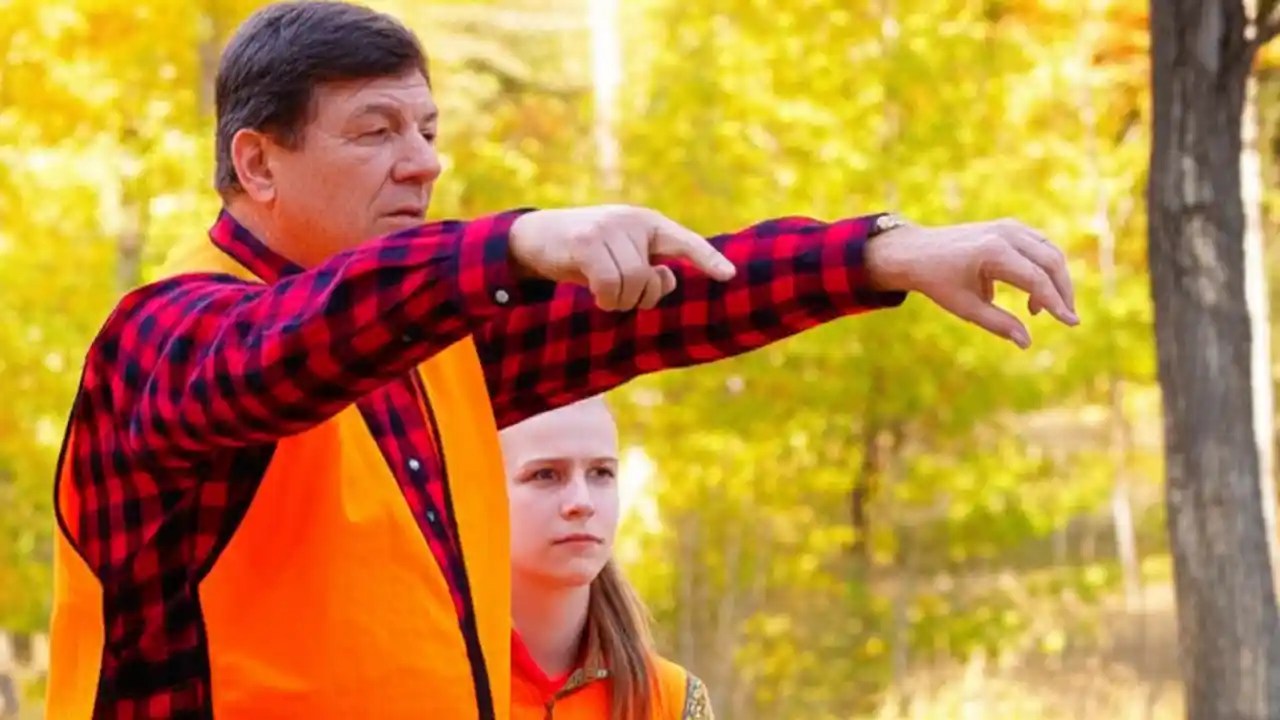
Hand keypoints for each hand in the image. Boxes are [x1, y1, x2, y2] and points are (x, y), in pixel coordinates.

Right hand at [510, 205, 736, 310]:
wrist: (536, 237)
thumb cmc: (585, 252)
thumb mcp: (620, 255)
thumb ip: (648, 266)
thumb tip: (668, 280)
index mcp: (648, 222)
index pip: (685, 241)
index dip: (708, 259)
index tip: (730, 276)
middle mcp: (633, 221)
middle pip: (651, 280)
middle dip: (636, 298)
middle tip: (617, 292)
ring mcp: (609, 228)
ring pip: (631, 284)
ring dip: (616, 300)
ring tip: (601, 289)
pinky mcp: (587, 242)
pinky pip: (610, 286)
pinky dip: (604, 298)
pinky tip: (592, 292)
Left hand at [864, 218, 1078, 347]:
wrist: (916, 252)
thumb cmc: (937, 281)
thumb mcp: (965, 307)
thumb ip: (998, 324)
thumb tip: (1027, 342)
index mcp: (992, 252)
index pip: (1036, 279)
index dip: (1056, 303)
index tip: (1071, 323)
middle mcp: (1005, 234)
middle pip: (1051, 261)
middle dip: (1063, 291)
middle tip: (1066, 317)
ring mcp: (1008, 226)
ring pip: (1049, 250)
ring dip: (1055, 279)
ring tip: (1040, 310)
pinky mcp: (1009, 226)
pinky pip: (1039, 244)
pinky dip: (1045, 266)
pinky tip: (1033, 292)